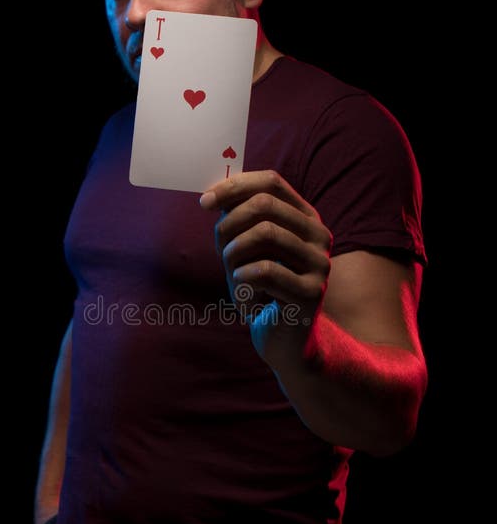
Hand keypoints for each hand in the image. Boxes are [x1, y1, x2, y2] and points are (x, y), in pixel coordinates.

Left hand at [199, 170, 331, 366]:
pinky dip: (243, 283)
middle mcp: (319, 235)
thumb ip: (236, 221)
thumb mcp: (244, 250)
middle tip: (221, 251)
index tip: (204, 203)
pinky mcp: (312, 292)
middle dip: (230, 225)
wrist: (283, 340)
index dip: (234, 187)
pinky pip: (264, 271)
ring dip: (235, 256)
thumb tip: (213, 196)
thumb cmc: (259, 290)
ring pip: (263, 234)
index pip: (271, 182)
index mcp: (305, 217)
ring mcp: (320, 263)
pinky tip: (248, 299)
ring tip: (235, 277)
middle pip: (264, 205)